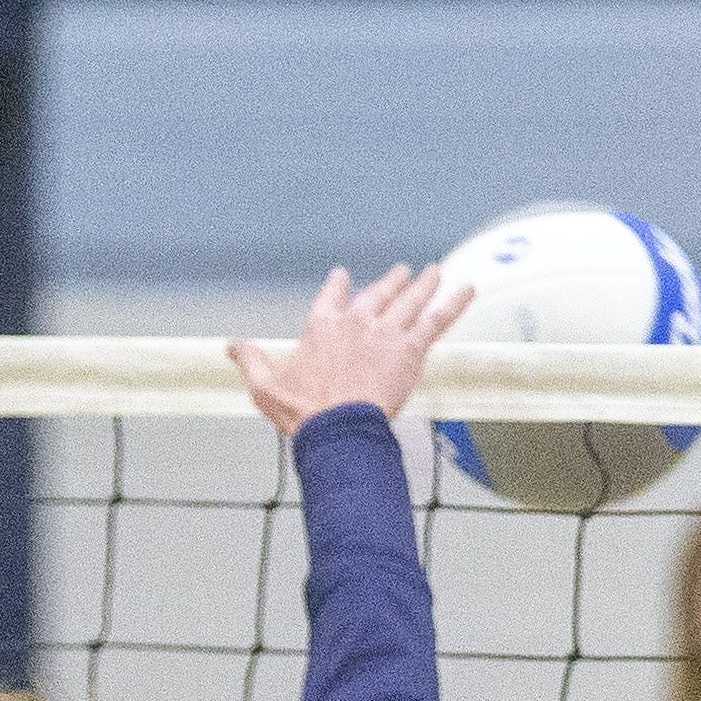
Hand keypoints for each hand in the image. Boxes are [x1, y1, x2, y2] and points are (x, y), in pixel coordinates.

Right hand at [230, 263, 470, 437]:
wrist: (337, 428)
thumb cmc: (302, 411)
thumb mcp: (265, 384)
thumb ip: (250, 359)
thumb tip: (231, 345)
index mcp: (322, 324)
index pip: (333, 295)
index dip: (339, 285)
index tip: (344, 276)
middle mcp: (357, 320)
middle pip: (378, 293)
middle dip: (392, 282)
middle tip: (403, 272)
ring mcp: (386, 331)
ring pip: (410, 300)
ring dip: (424, 284)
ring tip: (435, 272)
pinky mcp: (411, 348)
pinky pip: (438, 319)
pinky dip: (456, 302)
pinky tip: (469, 288)